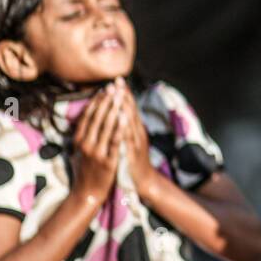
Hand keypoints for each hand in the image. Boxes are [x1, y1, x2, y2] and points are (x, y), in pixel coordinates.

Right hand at [69, 84, 122, 205]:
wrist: (89, 192)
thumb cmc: (86, 168)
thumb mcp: (80, 149)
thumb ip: (83, 133)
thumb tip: (87, 115)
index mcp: (79, 140)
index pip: (88, 116)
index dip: (97, 101)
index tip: (105, 89)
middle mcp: (86, 144)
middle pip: (97, 118)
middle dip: (107, 101)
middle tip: (114, 87)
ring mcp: (97, 153)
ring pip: (106, 127)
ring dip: (114, 110)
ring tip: (120, 96)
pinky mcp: (108, 161)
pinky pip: (115, 142)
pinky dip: (120, 128)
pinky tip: (125, 117)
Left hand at [112, 79, 157, 199]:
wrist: (142, 181)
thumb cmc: (133, 161)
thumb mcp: (132, 141)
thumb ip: (127, 128)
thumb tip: (121, 113)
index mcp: (136, 129)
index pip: (130, 107)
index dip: (124, 93)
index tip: (118, 80)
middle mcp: (137, 133)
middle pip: (130, 110)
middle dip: (123, 94)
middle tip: (117, 80)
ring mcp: (136, 142)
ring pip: (130, 121)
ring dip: (124, 105)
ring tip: (119, 91)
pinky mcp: (133, 152)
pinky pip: (128, 136)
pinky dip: (125, 125)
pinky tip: (122, 115)